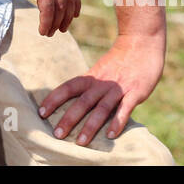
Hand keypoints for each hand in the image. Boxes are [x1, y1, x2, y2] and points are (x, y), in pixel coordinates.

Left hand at [37, 32, 164, 144]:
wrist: (142, 42)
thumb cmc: (120, 60)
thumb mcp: (100, 70)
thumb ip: (90, 85)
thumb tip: (74, 102)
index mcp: (92, 76)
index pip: (69, 87)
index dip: (54, 99)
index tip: (41, 112)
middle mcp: (102, 82)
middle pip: (82, 101)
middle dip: (69, 118)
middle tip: (57, 134)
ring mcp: (119, 88)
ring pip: (102, 108)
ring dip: (90, 125)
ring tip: (81, 142)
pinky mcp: (136, 92)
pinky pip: (125, 109)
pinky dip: (117, 122)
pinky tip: (110, 135)